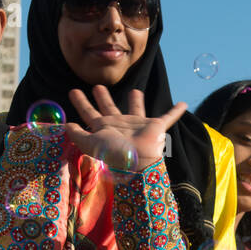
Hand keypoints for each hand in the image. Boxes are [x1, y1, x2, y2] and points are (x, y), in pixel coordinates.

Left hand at [64, 85, 187, 169]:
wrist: (138, 163)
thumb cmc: (114, 154)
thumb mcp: (90, 143)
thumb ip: (77, 134)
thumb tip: (66, 124)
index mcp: (104, 128)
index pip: (89, 112)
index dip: (80, 102)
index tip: (73, 91)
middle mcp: (120, 125)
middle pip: (109, 107)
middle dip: (103, 97)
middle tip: (98, 86)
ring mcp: (138, 125)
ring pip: (136, 108)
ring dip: (136, 100)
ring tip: (135, 90)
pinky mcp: (156, 127)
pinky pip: (168, 117)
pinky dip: (176, 111)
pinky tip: (183, 104)